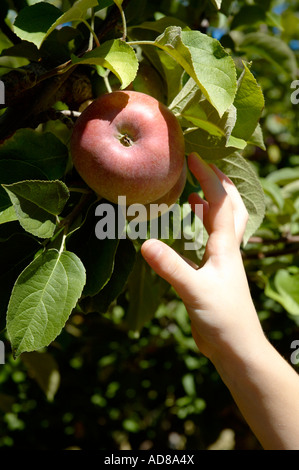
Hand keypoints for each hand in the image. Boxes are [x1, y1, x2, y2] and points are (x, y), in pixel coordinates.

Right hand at [141, 152, 264, 363]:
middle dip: (221, 183)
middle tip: (205, 166)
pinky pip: (212, 240)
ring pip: (224, 223)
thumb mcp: (194, 291)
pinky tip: (192, 226)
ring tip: (196, 191)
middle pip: (232, 207)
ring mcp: (223, 261)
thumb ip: (171, 267)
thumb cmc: (222, 319)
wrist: (237, 347)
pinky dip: (204, 225)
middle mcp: (228, 249)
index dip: (209, 177)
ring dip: (213, 203)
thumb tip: (145, 243)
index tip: (194, 157)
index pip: (220, 203)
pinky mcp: (215, 273)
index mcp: (226, 247)